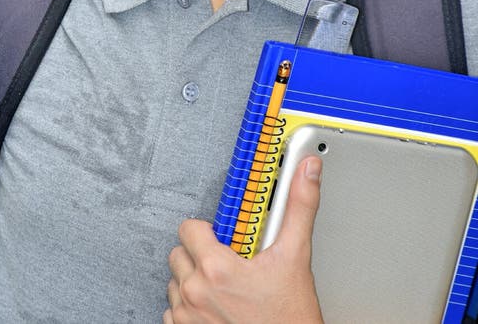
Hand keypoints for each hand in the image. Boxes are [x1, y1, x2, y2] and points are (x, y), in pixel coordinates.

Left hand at [164, 157, 322, 323]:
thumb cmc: (290, 319)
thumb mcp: (296, 257)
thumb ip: (299, 207)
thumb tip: (305, 171)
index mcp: (216, 269)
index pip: (188, 228)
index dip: (208, 230)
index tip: (224, 237)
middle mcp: (196, 294)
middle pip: (180, 254)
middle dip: (201, 254)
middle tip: (229, 263)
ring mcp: (187, 318)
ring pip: (176, 283)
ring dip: (196, 282)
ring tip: (226, 288)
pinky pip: (173, 312)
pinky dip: (191, 309)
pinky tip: (218, 308)